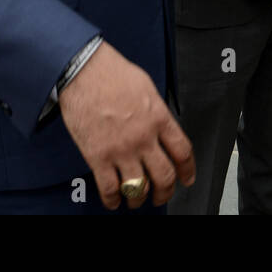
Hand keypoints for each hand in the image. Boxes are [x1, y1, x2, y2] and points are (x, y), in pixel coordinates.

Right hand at [59, 42, 194, 209]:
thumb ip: (156, 110)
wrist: (83, 70)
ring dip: (139, 199)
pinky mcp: (98, 157)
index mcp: (159, 118)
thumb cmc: (112, 73)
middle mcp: (143, 137)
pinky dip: (113, 200)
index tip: (186, 178)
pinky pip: (110, 188)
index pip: (183, 152)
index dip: (187, 170)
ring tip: (137, 200)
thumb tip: (160, 124)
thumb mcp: (147, 87)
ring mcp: (121, 149)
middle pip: (164, 176)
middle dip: (165, 192)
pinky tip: (114, 200)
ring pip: (139, 188)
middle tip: (162, 195)